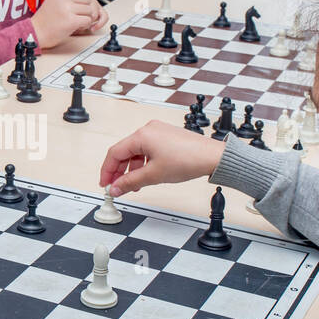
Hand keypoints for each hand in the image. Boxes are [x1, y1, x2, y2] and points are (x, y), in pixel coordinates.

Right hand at [30, 0, 106, 49]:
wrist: (35, 33)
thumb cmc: (46, 20)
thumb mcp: (55, 1)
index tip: (80, 7)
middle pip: (88, 0)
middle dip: (86, 10)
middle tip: (78, 17)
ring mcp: (67, 8)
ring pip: (90, 10)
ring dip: (86, 18)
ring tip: (76, 22)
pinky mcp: (71, 20)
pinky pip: (88, 20)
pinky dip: (85, 25)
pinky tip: (76, 27)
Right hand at [99, 120, 223, 195]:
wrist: (212, 157)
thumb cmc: (188, 160)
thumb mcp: (153, 175)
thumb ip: (130, 182)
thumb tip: (115, 188)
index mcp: (142, 135)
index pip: (115, 153)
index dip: (107, 171)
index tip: (105, 184)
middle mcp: (148, 129)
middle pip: (124, 151)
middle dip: (118, 171)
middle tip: (115, 186)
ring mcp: (158, 132)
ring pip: (136, 151)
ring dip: (131, 169)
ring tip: (132, 185)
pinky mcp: (167, 137)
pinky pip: (147, 150)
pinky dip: (143, 163)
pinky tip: (145, 175)